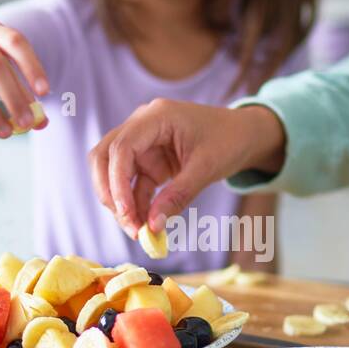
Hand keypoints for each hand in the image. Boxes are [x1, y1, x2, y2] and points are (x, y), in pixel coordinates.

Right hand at [88, 99, 284, 236]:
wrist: (244, 134)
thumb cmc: (229, 140)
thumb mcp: (206, 168)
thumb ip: (178, 195)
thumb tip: (153, 226)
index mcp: (156, 116)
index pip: (121, 148)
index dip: (117, 183)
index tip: (125, 214)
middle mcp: (141, 126)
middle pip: (104, 157)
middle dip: (109, 192)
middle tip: (126, 223)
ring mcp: (142, 143)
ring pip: (112, 172)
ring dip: (120, 202)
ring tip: (137, 231)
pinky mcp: (148, 161)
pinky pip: (131, 184)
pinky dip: (135, 205)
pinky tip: (145, 225)